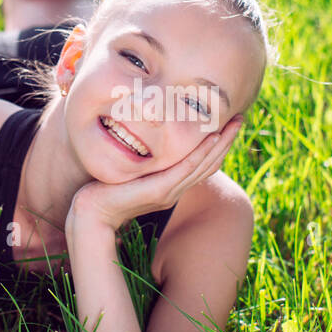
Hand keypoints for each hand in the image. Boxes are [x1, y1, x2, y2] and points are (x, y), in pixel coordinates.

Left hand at [67, 115, 244, 230]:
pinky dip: (201, 153)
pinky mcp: (160, 191)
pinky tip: (212, 137)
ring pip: (203, 165)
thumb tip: (145, 141)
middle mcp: (175, 189)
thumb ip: (144, 162)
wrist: (91, 213)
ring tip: (233, 124)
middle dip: (226, 140)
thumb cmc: (105, 191)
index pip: (203, 164)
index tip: (228, 123)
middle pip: (210, 163)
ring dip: (221, 143)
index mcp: (172, 186)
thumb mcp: (131, 172)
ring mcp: (170, 191)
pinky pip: (186, 169)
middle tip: (240, 118)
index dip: (218, 144)